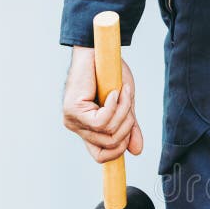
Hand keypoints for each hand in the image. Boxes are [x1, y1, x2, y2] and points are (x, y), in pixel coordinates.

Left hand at [62, 46, 142, 162]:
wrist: (98, 52)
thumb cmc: (110, 75)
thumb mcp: (125, 106)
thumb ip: (129, 127)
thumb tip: (136, 151)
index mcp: (88, 130)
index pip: (100, 156)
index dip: (118, 152)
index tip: (130, 139)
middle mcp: (78, 128)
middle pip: (110, 145)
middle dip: (127, 125)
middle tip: (128, 101)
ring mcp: (73, 120)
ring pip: (108, 132)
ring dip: (122, 111)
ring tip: (122, 92)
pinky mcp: (73, 110)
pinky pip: (101, 121)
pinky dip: (113, 106)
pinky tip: (112, 92)